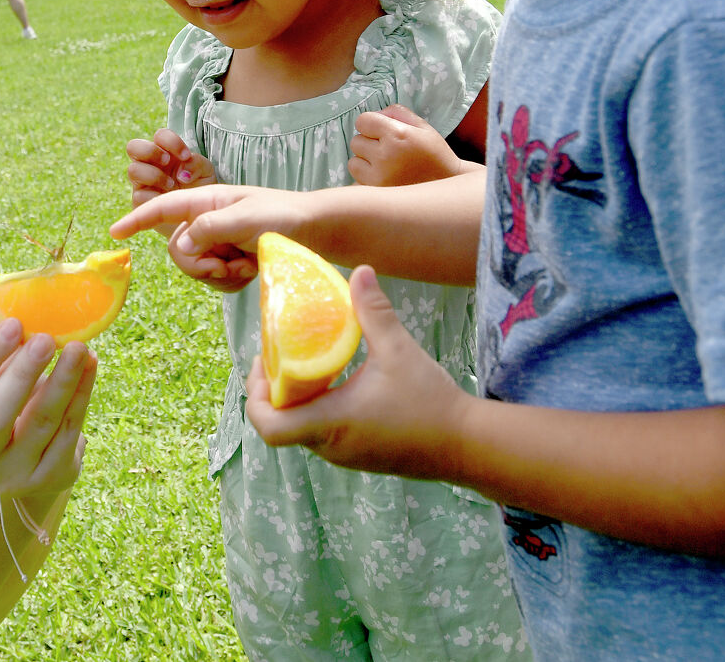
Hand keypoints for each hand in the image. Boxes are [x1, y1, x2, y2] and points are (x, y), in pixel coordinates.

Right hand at [0, 320, 94, 498]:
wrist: (25, 472)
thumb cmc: (5, 417)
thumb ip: (2, 366)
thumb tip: (28, 322)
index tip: (13, 323)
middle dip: (22, 375)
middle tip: (45, 339)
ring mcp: (14, 476)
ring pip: (41, 424)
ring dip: (62, 381)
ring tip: (79, 347)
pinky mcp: (50, 479)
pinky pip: (69, 432)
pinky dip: (81, 395)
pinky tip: (90, 366)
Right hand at [110, 183, 305, 292]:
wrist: (315, 231)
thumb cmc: (284, 215)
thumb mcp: (247, 217)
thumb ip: (210, 228)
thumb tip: (179, 245)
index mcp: (205, 201)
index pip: (163, 209)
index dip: (137, 219)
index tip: (114, 232)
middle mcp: (206, 221)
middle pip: (177, 251)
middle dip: (198, 265)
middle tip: (226, 266)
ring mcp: (216, 243)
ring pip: (195, 270)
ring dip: (220, 275)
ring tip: (247, 266)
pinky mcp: (228, 261)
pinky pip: (214, 281)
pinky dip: (231, 282)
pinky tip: (251, 272)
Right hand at [125, 128, 217, 207]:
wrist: (199, 216)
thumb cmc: (201, 188)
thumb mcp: (206, 172)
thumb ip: (197, 163)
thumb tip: (180, 172)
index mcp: (166, 152)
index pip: (159, 136)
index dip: (170, 141)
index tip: (185, 155)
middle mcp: (150, 164)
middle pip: (133, 146)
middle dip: (150, 151)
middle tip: (167, 162)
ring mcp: (143, 183)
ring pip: (133, 170)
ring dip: (153, 175)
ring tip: (171, 185)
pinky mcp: (140, 202)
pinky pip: (138, 195)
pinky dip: (153, 196)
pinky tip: (167, 200)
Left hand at [245, 266, 470, 481]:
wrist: (468, 444)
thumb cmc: (430, 401)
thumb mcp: (398, 349)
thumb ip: (374, 310)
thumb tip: (360, 270)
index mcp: (330, 422)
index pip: (269, 426)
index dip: (256, 395)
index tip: (264, 362)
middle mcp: (330, 446)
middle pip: (281, 423)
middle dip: (274, 388)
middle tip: (280, 352)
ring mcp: (345, 455)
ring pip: (302, 429)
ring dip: (297, 398)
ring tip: (305, 360)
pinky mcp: (360, 455)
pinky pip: (324, 433)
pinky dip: (318, 408)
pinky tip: (335, 380)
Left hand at [348, 104, 469, 186]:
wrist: (448, 188)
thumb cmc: (434, 154)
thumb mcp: (422, 126)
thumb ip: (397, 112)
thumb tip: (375, 114)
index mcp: (397, 134)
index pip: (362, 121)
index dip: (371, 125)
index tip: (381, 132)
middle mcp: (385, 156)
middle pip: (355, 142)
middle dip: (368, 143)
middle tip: (388, 151)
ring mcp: (379, 178)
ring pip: (353, 163)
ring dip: (365, 163)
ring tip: (386, 166)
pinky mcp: (377, 195)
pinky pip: (357, 183)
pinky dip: (367, 181)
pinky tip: (385, 180)